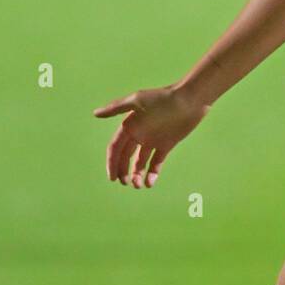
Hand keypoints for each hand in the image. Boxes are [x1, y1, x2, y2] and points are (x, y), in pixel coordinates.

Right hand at [93, 84, 209, 187]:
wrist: (189, 100)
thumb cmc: (162, 98)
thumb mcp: (137, 101)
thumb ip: (115, 108)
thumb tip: (95, 114)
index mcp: (129, 125)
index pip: (116, 148)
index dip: (112, 163)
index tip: (112, 178)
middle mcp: (139, 134)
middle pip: (125, 157)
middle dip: (123, 171)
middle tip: (125, 183)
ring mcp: (152, 140)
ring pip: (140, 162)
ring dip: (136, 175)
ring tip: (138, 186)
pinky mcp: (166, 145)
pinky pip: (156, 162)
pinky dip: (152, 173)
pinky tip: (150, 182)